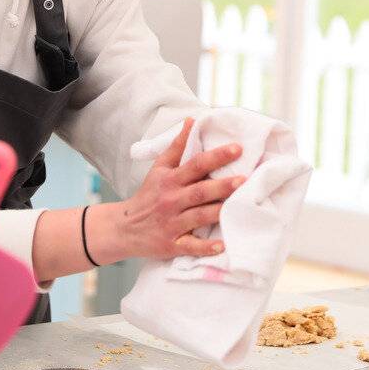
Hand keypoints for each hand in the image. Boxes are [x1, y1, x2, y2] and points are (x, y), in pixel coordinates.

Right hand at [116, 118, 244, 258]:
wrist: (123, 227)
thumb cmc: (148, 195)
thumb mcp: (159, 168)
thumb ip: (177, 146)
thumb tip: (193, 121)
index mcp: (170, 180)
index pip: (195, 164)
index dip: (216, 157)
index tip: (237, 149)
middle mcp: (171, 200)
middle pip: (200, 191)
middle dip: (222, 185)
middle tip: (245, 179)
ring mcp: (172, 223)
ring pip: (198, 217)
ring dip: (218, 212)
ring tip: (240, 206)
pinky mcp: (172, 245)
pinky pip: (190, 246)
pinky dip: (205, 248)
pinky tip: (222, 246)